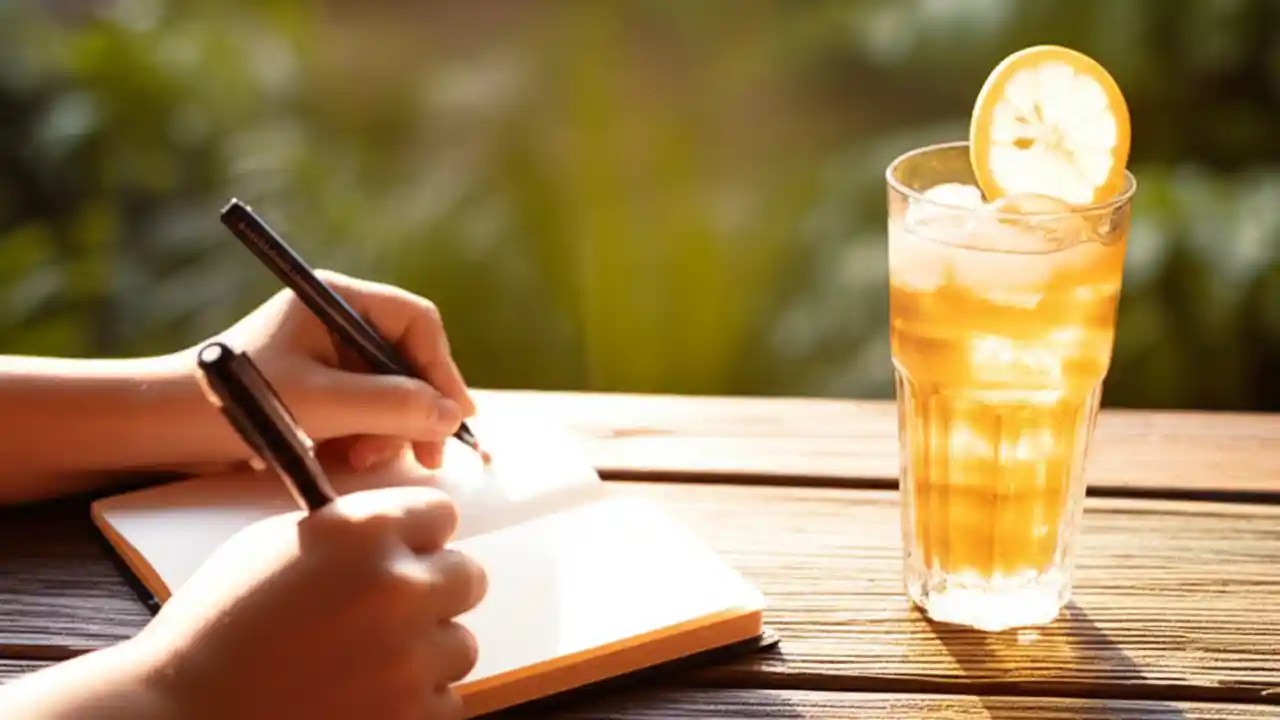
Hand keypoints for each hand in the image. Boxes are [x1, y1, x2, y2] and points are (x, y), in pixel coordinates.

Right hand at [137, 486, 485, 719]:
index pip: (440, 513)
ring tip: (365, 662)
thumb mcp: (272, 546)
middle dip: (433, 590)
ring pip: (460, 644)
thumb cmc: (216, 628)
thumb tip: (399, 529)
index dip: (417, 535)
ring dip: (425, 651)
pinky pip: (445, 701)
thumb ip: (347, 531)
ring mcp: (409, 659)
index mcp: (362, 532)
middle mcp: (397, 588)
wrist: (182, 715)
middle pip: (468, 577)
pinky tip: (363, 697)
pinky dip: (414, 703)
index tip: (400, 552)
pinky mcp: (409, 717)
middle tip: (389, 611)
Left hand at [215, 270, 474, 470]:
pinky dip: (362, 438)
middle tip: (424, 457)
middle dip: (414, 410)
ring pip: (389, 393)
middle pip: (408, 361)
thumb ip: (392, 405)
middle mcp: (337, 322)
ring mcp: (328, 357)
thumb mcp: (322, 404)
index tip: (455, 417)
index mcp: (336, 299)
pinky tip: (341, 458)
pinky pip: (364, 412)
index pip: (416, 323)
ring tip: (361, 460)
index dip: (442, 369)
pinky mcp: (318, 390)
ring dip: (386, 431)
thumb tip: (451, 414)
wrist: (164, 428)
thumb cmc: (235, 402)